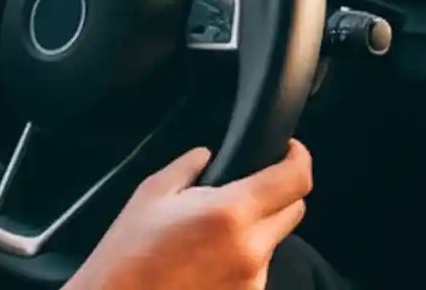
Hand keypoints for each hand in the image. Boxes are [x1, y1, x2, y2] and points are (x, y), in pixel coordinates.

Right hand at [66, 140, 312, 289]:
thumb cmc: (127, 257)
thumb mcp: (151, 195)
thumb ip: (189, 166)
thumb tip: (207, 155)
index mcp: (231, 213)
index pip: (295, 179)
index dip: (298, 157)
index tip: (288, 149)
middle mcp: (250, 250)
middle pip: (294, 209)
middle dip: (278, 192)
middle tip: (247, 188)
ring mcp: (252, 281)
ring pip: (275, 241)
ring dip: (257, 229)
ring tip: (213, 234)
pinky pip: (258, 269)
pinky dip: (244, 258)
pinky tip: (209, 259)